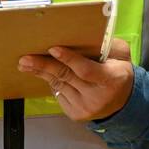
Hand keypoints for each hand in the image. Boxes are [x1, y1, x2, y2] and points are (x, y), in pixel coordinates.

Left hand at [18, 37, 134, 121]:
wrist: (122, 101)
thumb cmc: (119, 72)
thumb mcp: (121, 55)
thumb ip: (108, 44)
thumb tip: (86, 34)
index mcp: (111, 79)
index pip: (86, 70)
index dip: (69, 59)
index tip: (53, 49)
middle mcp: (97, 96)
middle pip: (66, 77)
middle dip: (44, 66)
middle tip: (26, 58)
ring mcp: (85, 108)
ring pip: (58, 85)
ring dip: (41, 73)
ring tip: (25, 64)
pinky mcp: (76, 114)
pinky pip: (58, 94)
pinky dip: (51, 82)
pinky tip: (43, 73)